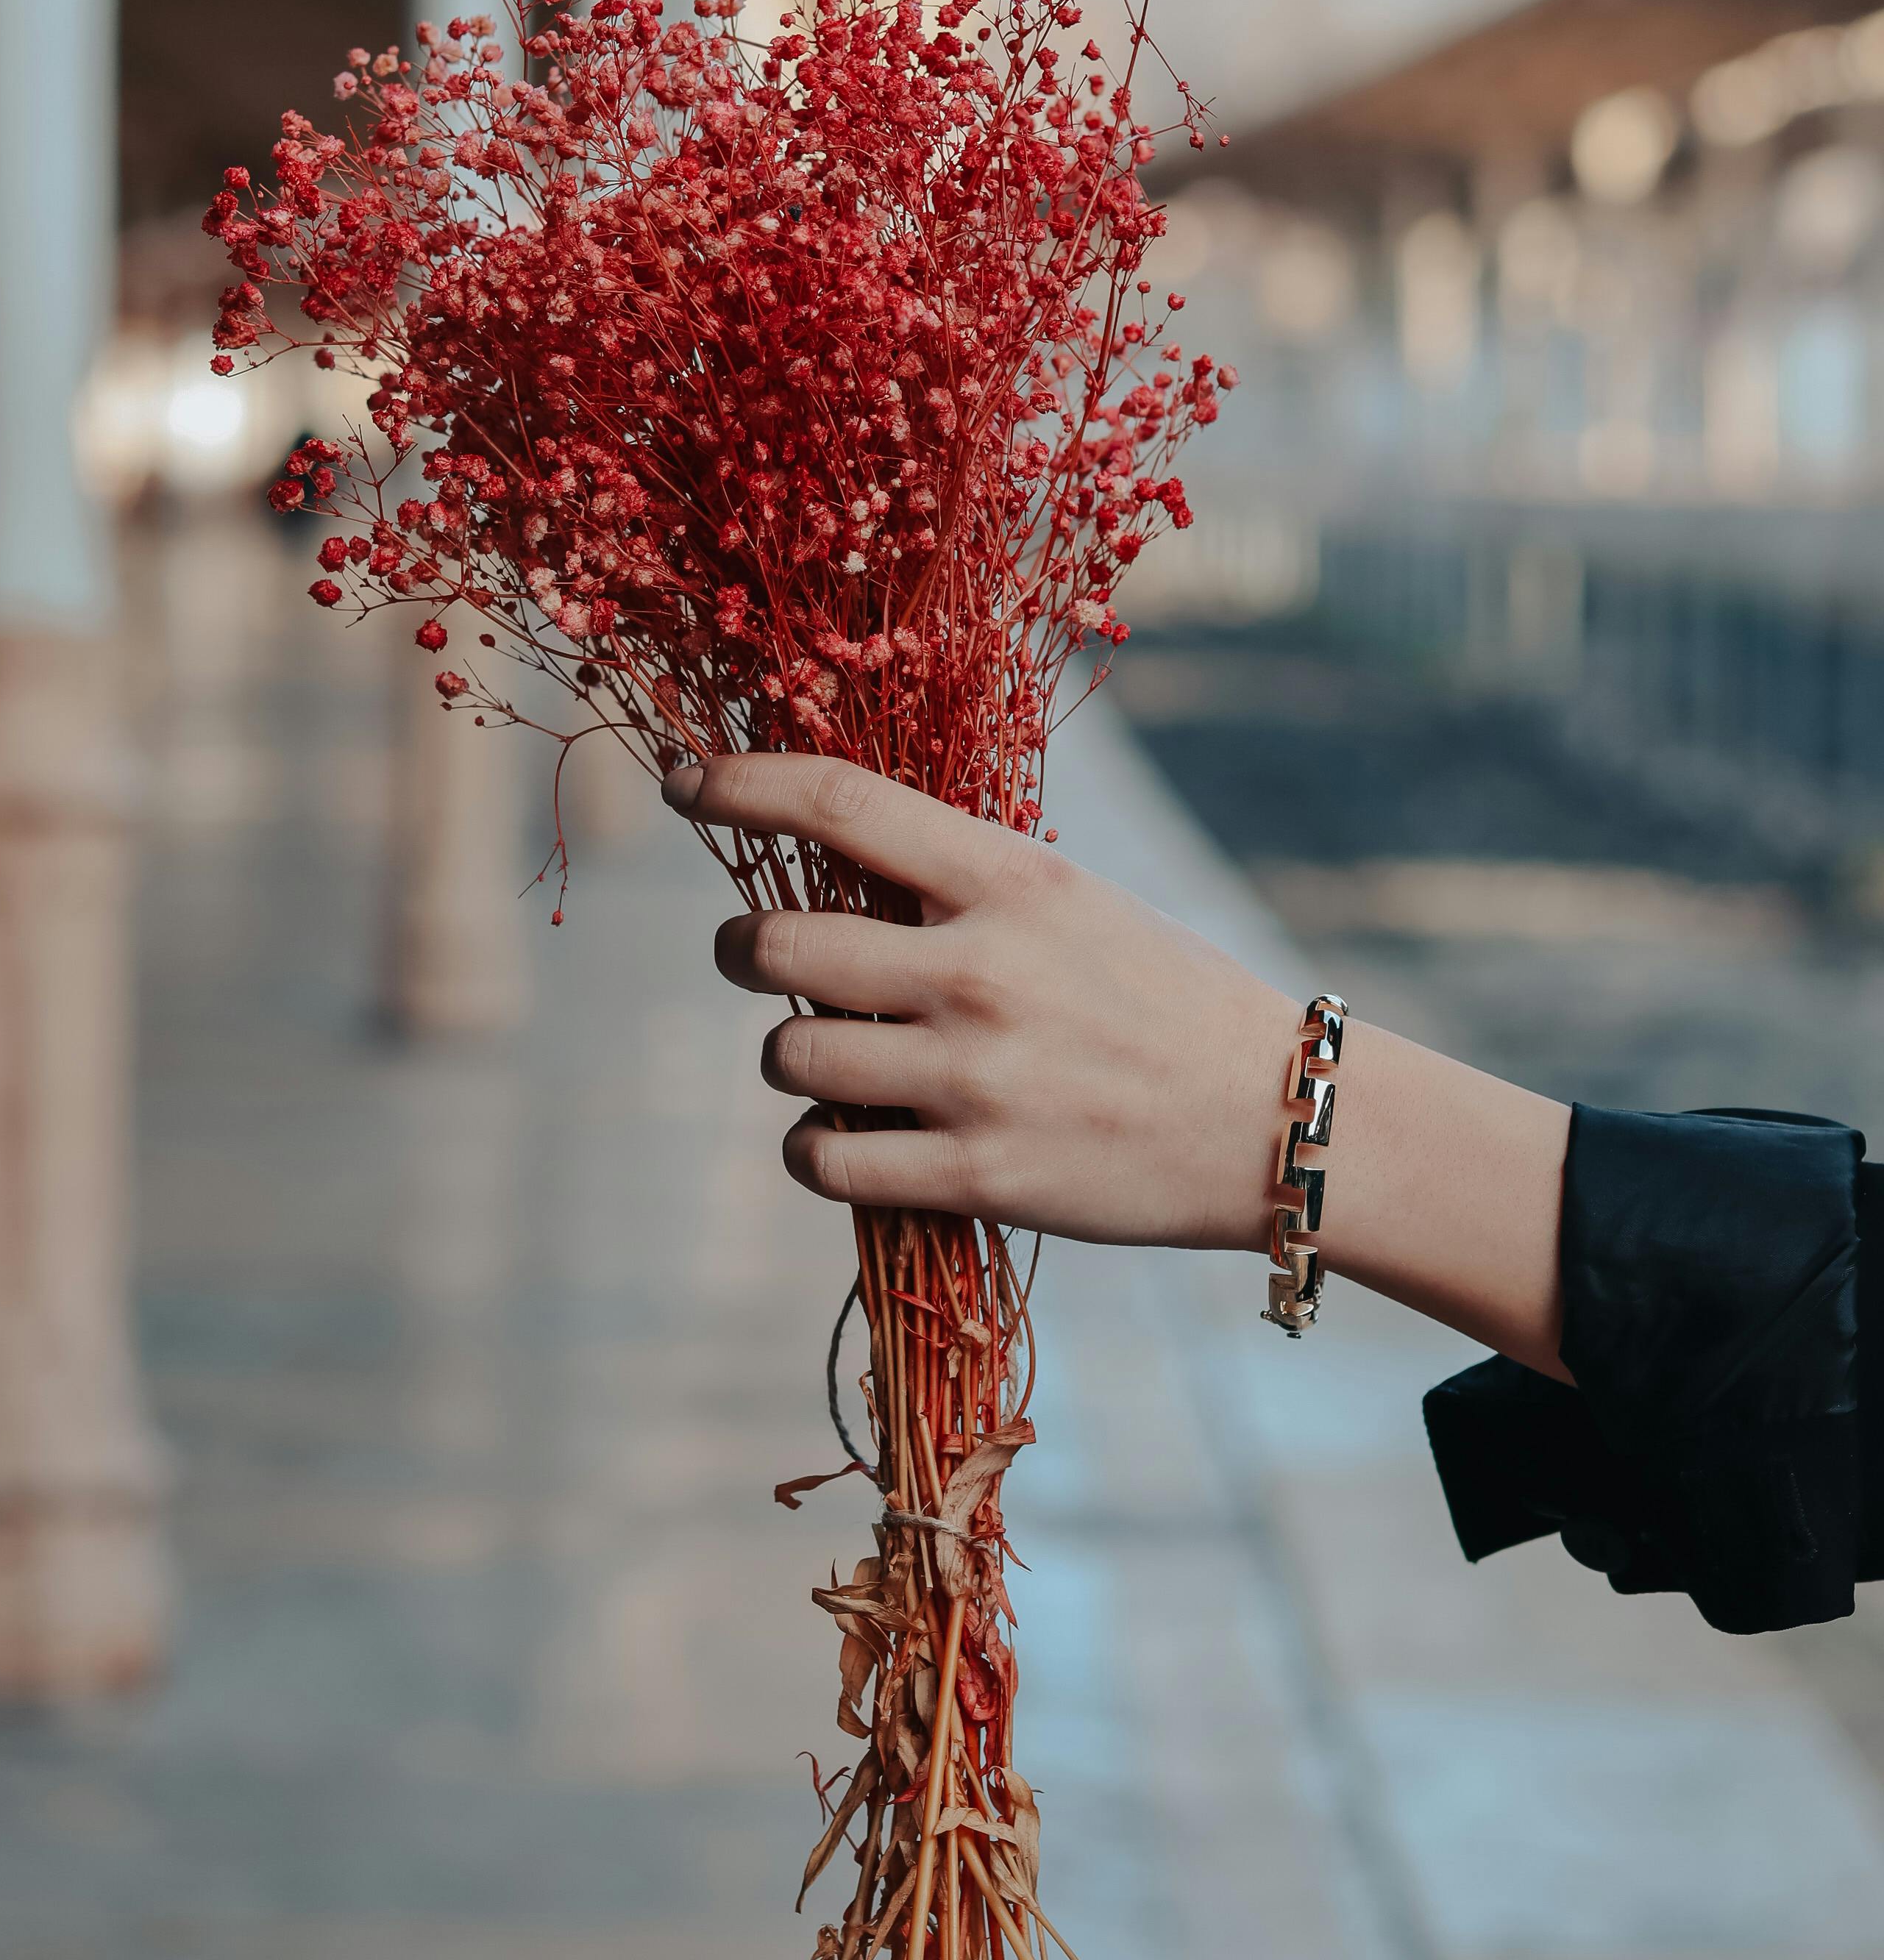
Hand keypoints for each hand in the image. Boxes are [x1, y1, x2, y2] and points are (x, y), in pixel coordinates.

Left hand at [664, 751, 1303, 1251]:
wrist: (1275, 1120)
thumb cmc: (1163, 997)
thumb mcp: (1071, 902)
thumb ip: (957, 884)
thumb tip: (827, 867)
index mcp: (1011, 879)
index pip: (837, 802)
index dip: (739, 786)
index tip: (685, 783)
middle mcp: (981, 970)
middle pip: (778, 944)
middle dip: (740, 948)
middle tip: (752, 954)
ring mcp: (974, 1078)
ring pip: (790, 1056)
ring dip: (787, 1056)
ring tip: (827, 1059)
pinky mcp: (977, 1176)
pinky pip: (824, 1157)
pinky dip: (815, 1148)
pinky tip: (847, 1137)